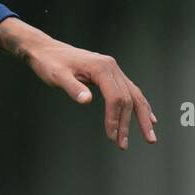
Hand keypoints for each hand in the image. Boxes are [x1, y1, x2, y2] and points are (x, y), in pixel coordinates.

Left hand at [0, 17, 156, 149]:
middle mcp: (111, 67)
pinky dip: (140, 105)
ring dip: (141, 117)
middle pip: (128, 98)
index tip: (111, 137)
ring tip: (149, 137)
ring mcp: (112, 69)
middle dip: (128, 123)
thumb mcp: (56, 76)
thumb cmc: (49, 63)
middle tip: (124, 145)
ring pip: (134, 95)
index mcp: (101, 67)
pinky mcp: (110, 73)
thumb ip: (72, 87)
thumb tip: (86, 100)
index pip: (115, 97)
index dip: (114, 118)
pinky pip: (130, 90)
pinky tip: (148, 117)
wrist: (45, 49)